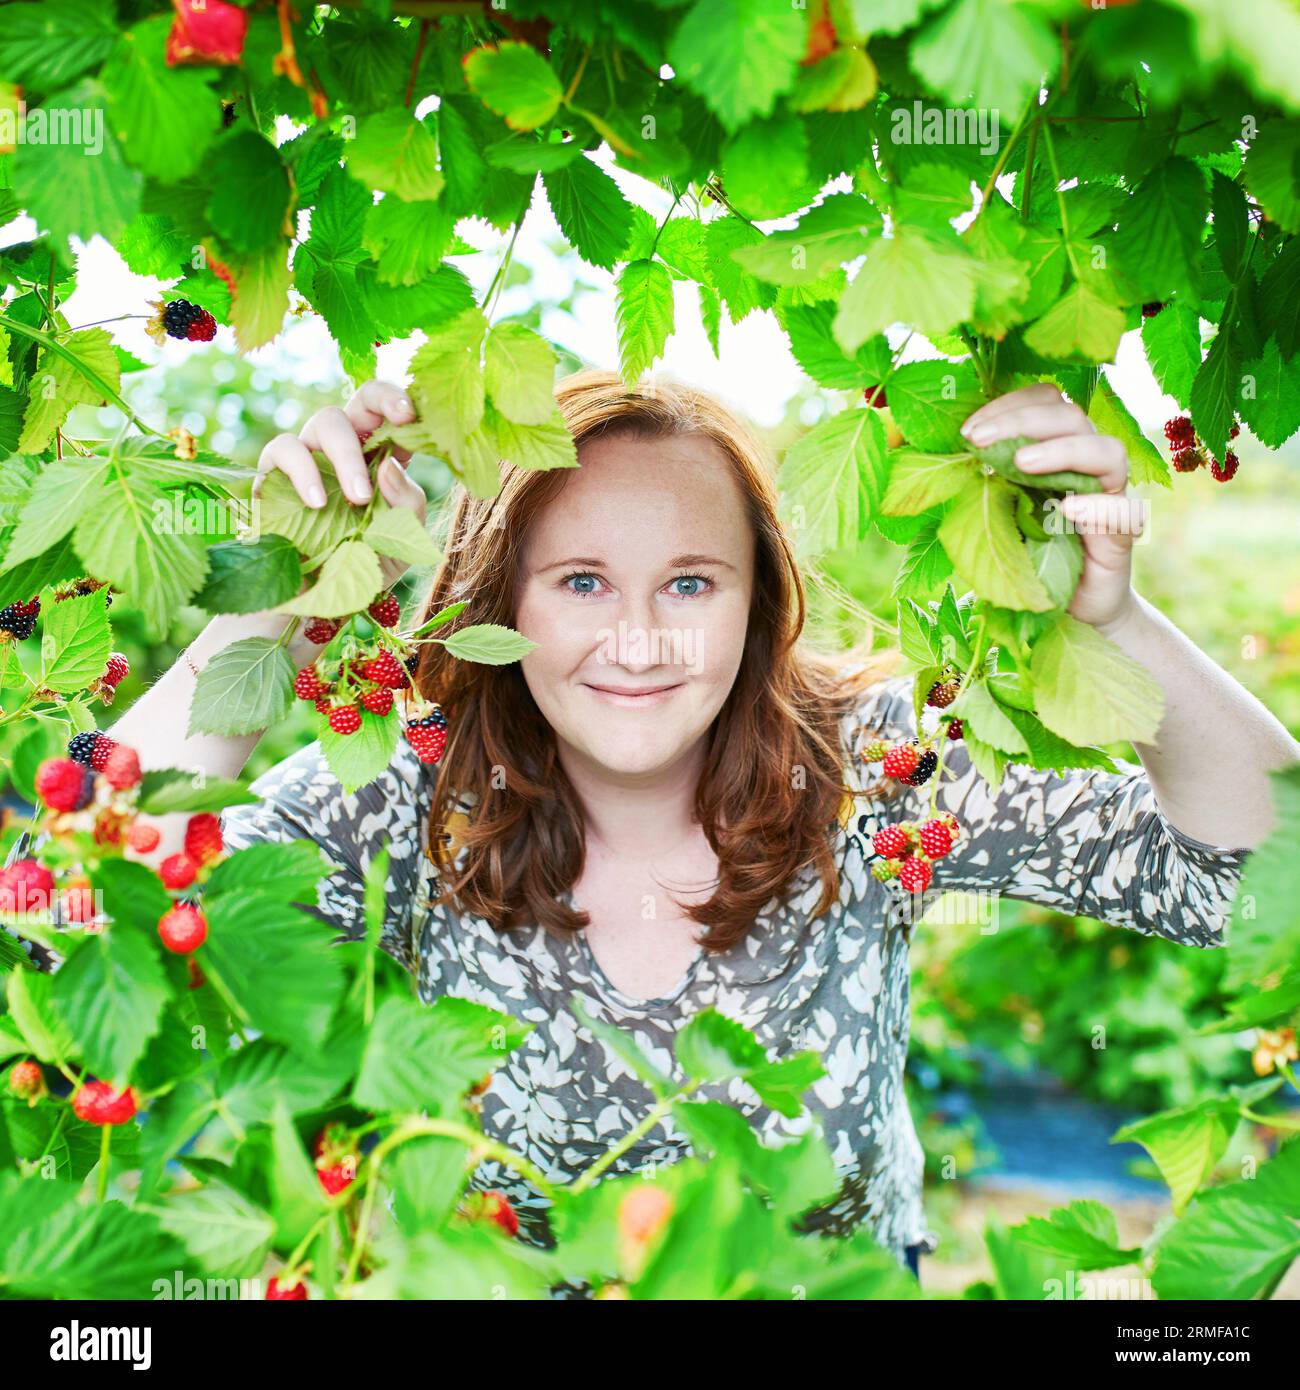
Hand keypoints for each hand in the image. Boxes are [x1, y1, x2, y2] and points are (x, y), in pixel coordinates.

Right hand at [253, 379, 426, 588]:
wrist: (316, 602)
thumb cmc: (363, 567)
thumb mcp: (402, 540)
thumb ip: (408, 503)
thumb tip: (392, 464)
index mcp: (384, 457)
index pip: (395, 412)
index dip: (404, 400)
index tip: (413, 412)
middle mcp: (348, 449)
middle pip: (361, 400)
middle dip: (382, 406)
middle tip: (402, 429)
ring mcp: (311, 455)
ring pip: (327, 420)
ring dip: (347, 456)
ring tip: (358, 499)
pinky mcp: (275, 472)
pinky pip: (285, 448)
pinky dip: (303, 471)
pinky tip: (316, 503)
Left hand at [959, 382, 1141, 633]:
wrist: (1068, 608)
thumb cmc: (1026, 558)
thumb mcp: (993, 516)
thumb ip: (980, 486)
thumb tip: (936, 463)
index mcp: (1054, 452)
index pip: (1045, 404)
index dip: (1009, 406)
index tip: (968, 431)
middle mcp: (1085, 467)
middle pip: (1072, 418)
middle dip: (1022, 422)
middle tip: (979, 442)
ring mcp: (1107, 499)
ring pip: (1108, 452)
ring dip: (1064, 450)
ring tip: (1021, 464)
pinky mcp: (1120, 538)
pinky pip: (1124, 511)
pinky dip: (1098, 507)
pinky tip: (1067, 509)